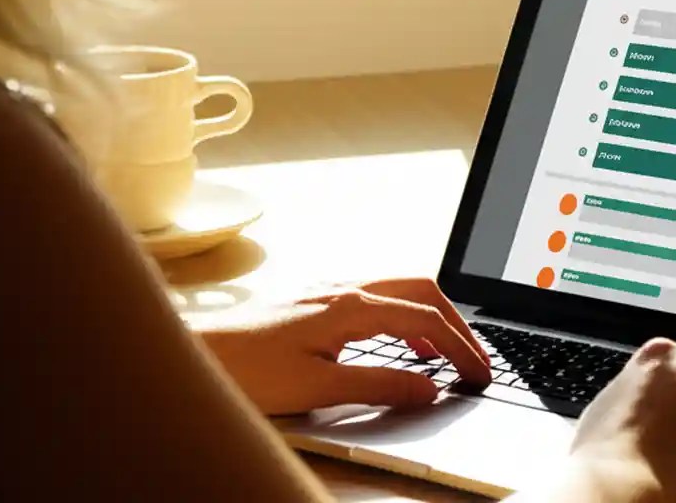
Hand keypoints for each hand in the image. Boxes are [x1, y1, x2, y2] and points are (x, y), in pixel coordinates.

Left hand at [198, 278, 490, 414]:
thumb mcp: (319, 387)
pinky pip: (378, 298)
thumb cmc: (247, 369)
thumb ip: (379, 384)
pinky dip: (405, 317)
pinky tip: (402, 344)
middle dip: (457, 324)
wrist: (196, 354)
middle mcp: (344, 289)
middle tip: (477, 360)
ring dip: (432, 317)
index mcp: (350, 306)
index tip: (479, 374)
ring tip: (450, 354)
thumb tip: (428, 387)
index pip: (425, 318)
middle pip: (421, 291)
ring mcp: (329, 291)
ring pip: (400, 290)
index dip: (461, 347)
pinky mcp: (317, 301)